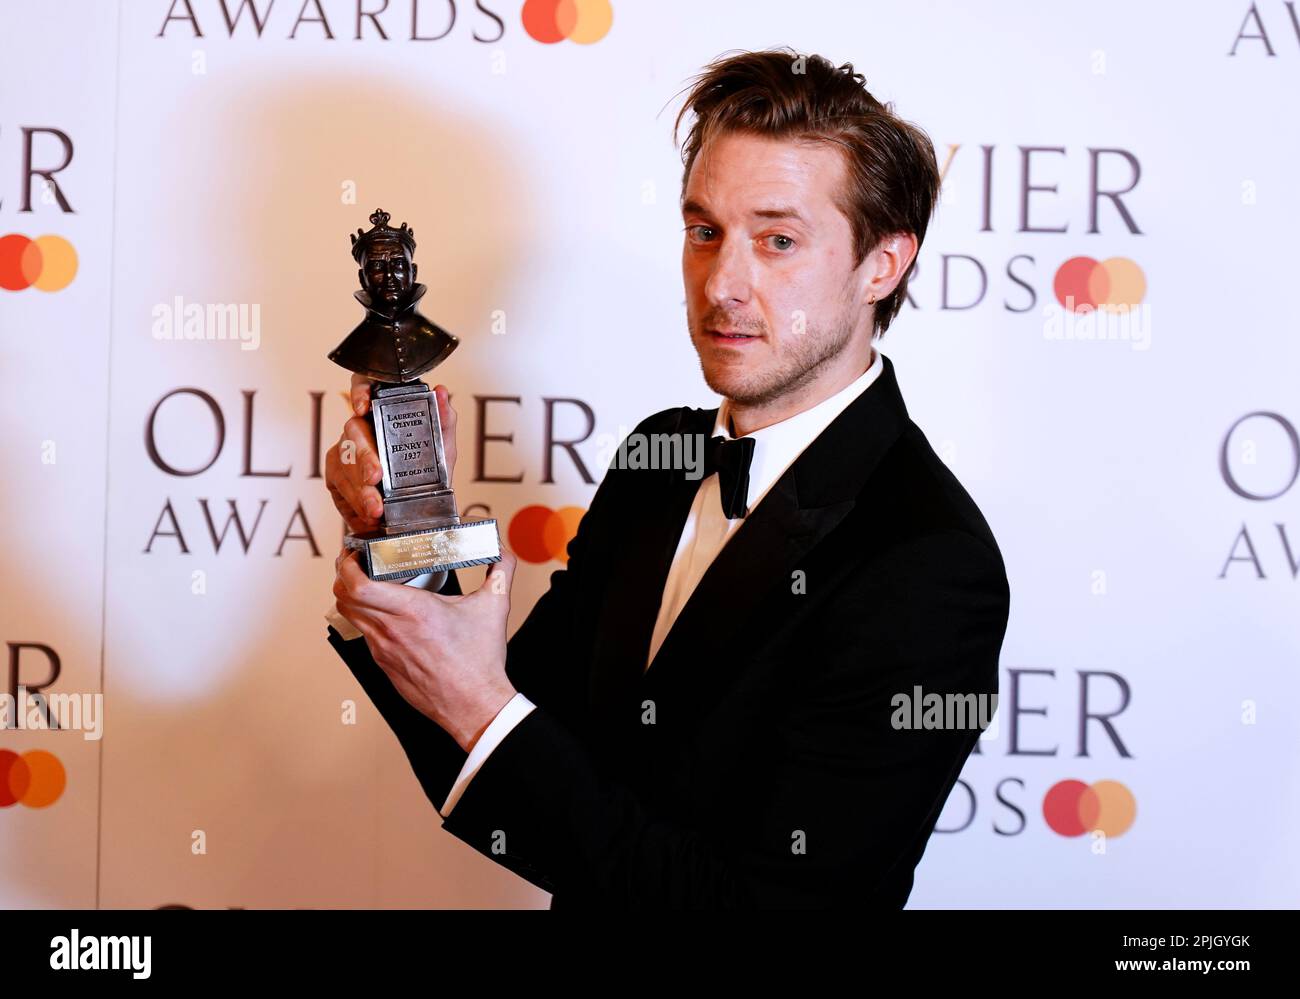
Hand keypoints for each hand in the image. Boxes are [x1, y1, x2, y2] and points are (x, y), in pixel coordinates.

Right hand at [325, 373, 459, 532]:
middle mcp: (360, 428)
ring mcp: (345, 450)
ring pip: (343, 461)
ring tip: (375, 506)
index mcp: (383, 413)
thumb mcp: (441, 446)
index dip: (360, 391)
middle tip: (376, 475)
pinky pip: (339, 485)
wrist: (419, 505)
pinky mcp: (335, 474)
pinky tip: (366, 511)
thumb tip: (442, 393)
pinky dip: (354, 501)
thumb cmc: (428, 469)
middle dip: (363, 455)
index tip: (364, 406)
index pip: (364, 387)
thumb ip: (444, 421)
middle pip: (352, 431)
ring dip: (359, 487)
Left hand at [332, 546, 519, 751]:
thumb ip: (501, 571)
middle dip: (343, 573)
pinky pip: (365, 635)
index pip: (359, 586)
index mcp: (414, 611)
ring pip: (350, 616)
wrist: (474, 705)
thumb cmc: (479, 662)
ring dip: (350, 595)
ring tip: (364, 582)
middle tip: (355, 561)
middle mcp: (392, 630)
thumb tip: (503, 550)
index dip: (348, 565)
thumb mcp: (494, 607)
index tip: (355, 553)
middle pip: (343, 597)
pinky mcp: (385, 665)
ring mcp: (384, 650)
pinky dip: (366, 617)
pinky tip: (384, 612)